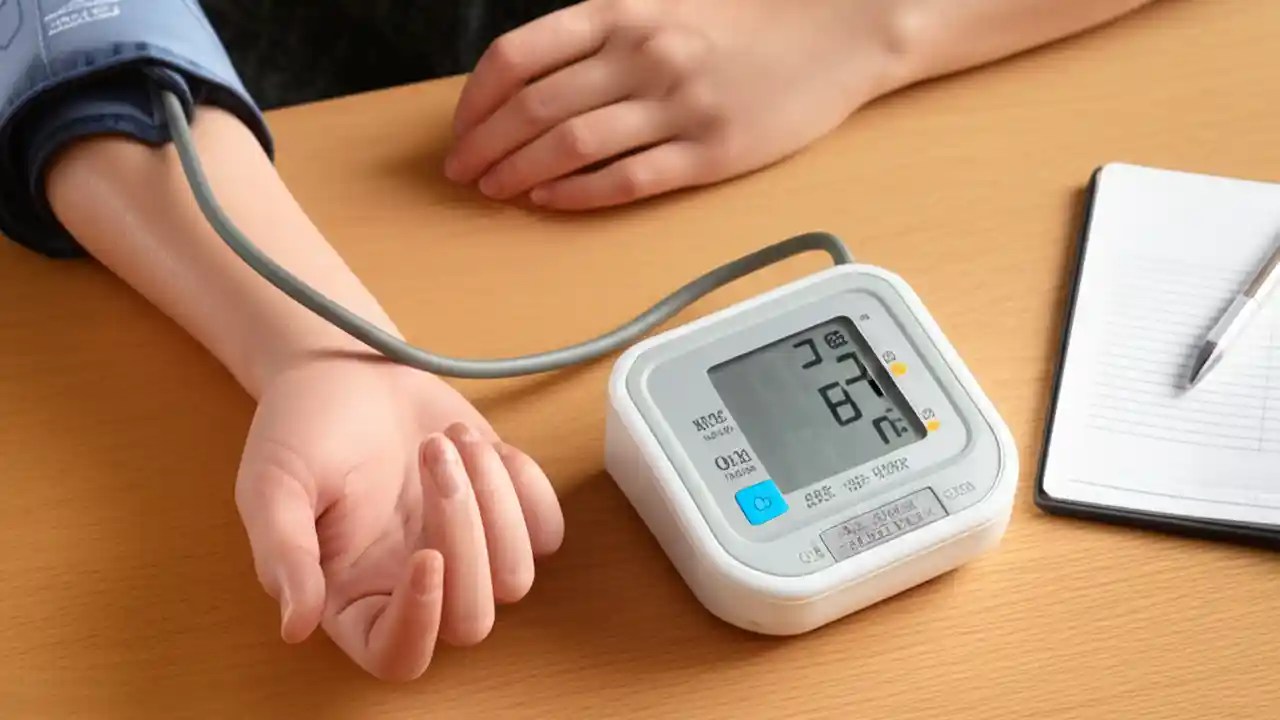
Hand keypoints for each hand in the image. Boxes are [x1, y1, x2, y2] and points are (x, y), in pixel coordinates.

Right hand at [234, 357, 563, 680]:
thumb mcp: (273, 483)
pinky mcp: (504, 515)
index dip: (420, 621)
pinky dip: (527, 486)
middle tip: (431, 450)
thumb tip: (295, 627)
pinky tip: (484, 446)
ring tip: (451, 437)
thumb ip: (283, 554)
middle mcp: (413, 589)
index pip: (397, 655)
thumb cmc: (304, 429)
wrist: (350, 370)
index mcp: (352, 598)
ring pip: (516, 577)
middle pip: (470, 620)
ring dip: (494, 501)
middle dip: (464, 534)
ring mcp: (466, 555)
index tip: (426, 556)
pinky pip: (548, 533)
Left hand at [444, 0, 902, 209]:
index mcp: (622, 12)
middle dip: (484, 147)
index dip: (474, 102)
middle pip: (533, 108)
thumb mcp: (662, 3)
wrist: (836, 32)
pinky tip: (551, 203)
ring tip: (495, 192)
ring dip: (520, 175)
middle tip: (463, 175)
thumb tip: (528, 84)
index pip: (517, 57)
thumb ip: (598, 36)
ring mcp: (677, 105)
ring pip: (570, 146)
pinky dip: (578, 194)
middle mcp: (643, 54)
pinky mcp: (709, 152)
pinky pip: (626, 180)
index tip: (461, 130)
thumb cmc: (744, 21)